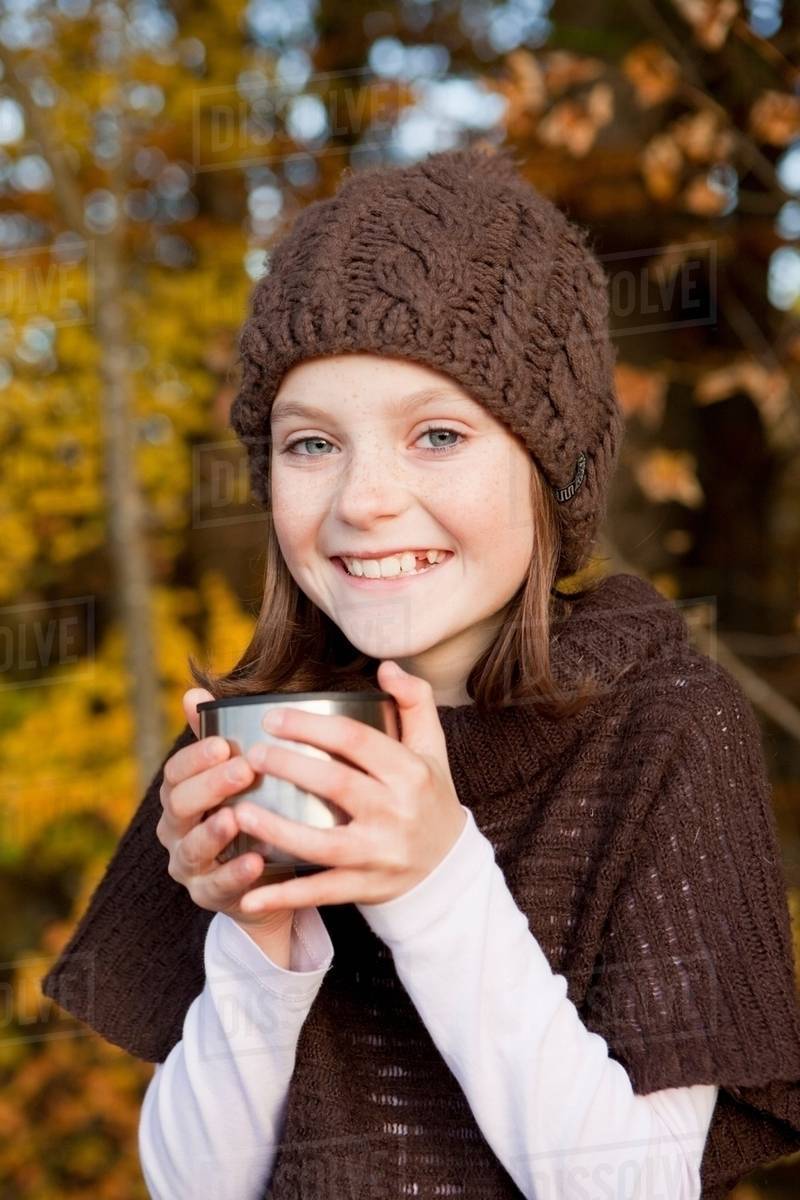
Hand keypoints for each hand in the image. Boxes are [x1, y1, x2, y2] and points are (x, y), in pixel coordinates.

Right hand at [155, 688, 297, 937]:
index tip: (222, 744)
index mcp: (180, 796)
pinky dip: (234, 875)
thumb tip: (192, 692)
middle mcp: (176, 830)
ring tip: (236, 818)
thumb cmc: (250, 811)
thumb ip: (214, 737)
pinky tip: (255, 861)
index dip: (194, 759)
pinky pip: (217, 888)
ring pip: (190, 849)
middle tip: (243, 770)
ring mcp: (190, 866)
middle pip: (179, 807)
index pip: (175, 773)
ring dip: (213, 833)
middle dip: (209, 787)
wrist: (267, 875)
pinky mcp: (209, 897)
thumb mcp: (235, 775)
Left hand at [232, 661, 467, 914]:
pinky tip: (247, 894)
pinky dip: (283, 895)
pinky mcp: (365, 888)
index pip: (356, 741)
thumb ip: (415, 701)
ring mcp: (379, 854)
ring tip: (238, 811)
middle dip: (289, 767)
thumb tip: (387, 666)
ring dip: (277, 829)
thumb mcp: (431, 747)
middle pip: (336, 785)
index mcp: (409, 772)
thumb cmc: (429, 797)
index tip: (271, 718)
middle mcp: (396, 812)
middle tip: (251, 755)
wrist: (449, 867)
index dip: (311, 726)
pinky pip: (320, 892)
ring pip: (322, 843)